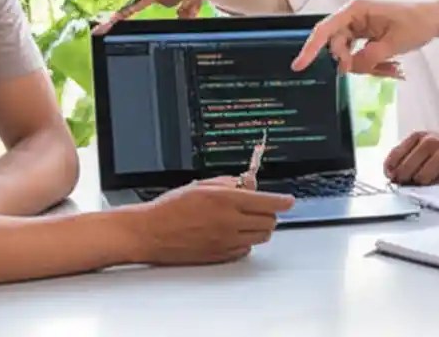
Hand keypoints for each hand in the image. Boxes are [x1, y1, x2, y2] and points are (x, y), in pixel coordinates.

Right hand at [126, 177, 294, 264]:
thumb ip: (230, 183)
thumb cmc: (170, 208)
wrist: (149, 232)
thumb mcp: (201, 185)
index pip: (267, 202)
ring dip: (259, 228)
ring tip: (246, 221)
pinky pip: (245, 250)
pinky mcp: (219, 256)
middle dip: (269, 214)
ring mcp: (225, 241)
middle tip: (261, 208)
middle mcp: (229, 222)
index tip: (289, 201)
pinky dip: (245, 242)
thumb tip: (250, 184)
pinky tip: (233, 234)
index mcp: (225, 200)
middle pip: (269, 222)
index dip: (282, 201)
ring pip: (260, 237)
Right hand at [291, 0, 438, 76]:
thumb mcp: (393, 43)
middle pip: (337, 45)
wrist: (435, 18)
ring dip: (366, 65)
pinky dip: (372, 64)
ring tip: (392, 69)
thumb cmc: (416, 23)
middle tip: (373, 69)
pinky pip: (359, 54)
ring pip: (349, 53)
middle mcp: (353, 16)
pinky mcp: (367, 35)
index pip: (325, 30)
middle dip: (350, 62)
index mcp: (356, 10)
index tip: (299, 66)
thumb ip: (368, 57)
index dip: (310, 48)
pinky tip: (392, 68)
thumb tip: (350, 68)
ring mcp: (360, 26)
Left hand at [385, 131, 438, 184]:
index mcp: (419, 136)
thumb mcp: (428, 144)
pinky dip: (437, 185)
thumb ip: (410, 156)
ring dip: (423, 184)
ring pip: (420, 179)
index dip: (390, 172)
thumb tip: (393, 176)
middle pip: (405, 170)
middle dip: (405, 181)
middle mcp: (430, 142)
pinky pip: (437, 183)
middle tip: (412, 182)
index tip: (392, 178)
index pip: (393, 157)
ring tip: (432, 177)